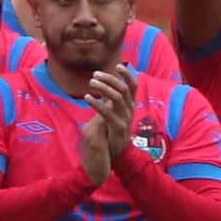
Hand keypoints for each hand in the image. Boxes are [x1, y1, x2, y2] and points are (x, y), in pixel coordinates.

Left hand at [76, 65, 135, 181]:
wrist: (114, 155)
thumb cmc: (110, 132)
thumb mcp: (112, 114)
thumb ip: (111, 102)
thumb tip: (105, 87)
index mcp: (129, 106)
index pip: (133, 87)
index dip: (127, 75)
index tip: (118, 65)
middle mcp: (130, 110)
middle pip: (123, 89)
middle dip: (110, 79)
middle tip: (95, 75)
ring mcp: (125, 119)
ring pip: (117, 97)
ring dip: (103, 87)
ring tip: (91, 82)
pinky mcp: (118, 128)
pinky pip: (107, 112)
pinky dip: (97, 102)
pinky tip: (87, 97)